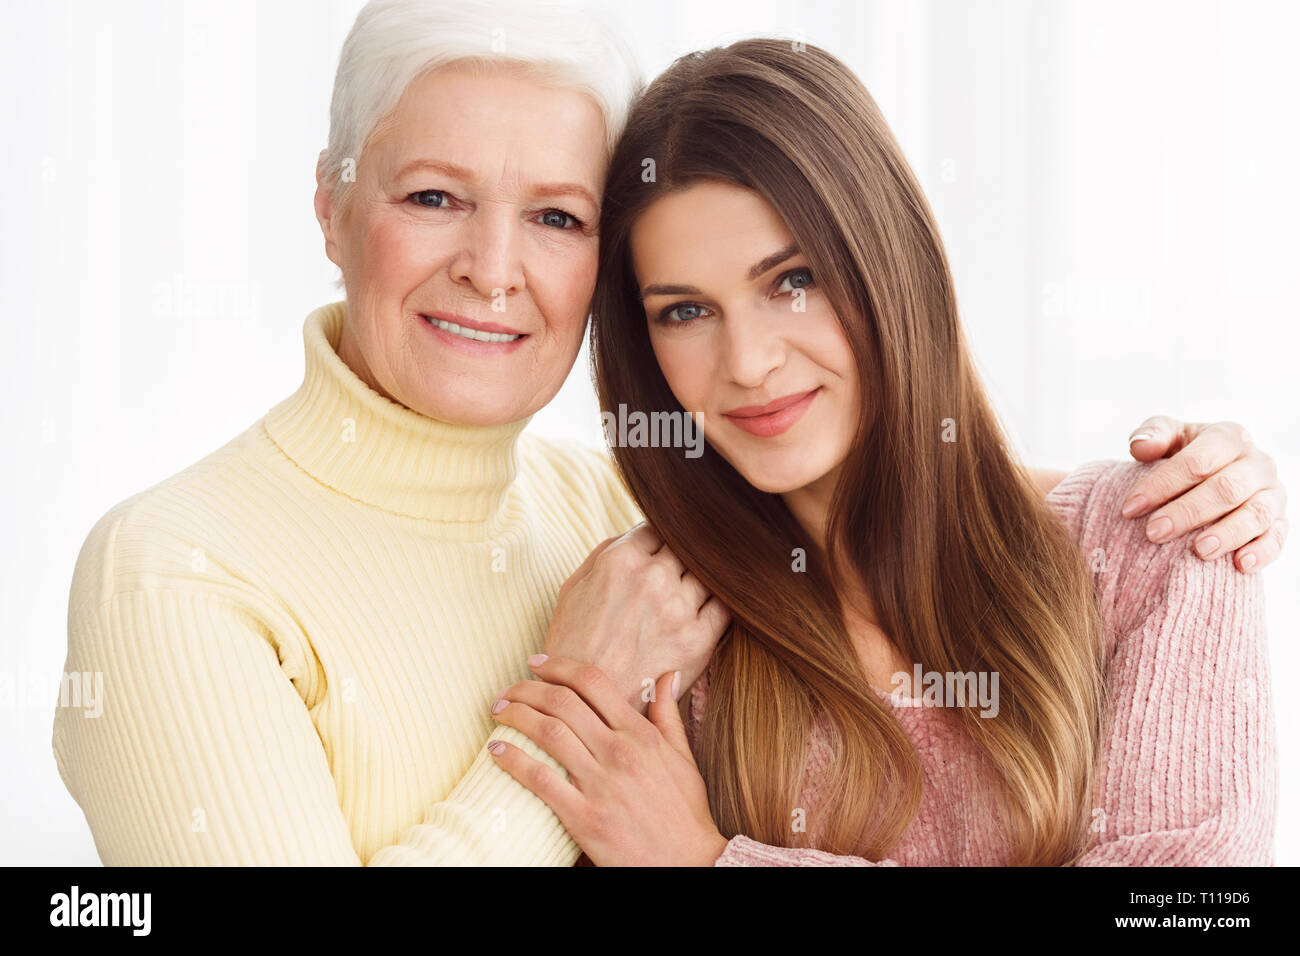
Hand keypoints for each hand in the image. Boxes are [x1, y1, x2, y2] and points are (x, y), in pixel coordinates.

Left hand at [486, 655, 729, 866]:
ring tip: (498, 711)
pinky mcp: (585, 817)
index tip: (536, 663)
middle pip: (563, 702)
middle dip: (528, 689)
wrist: (690, 864)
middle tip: (508, 689)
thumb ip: (668, 714)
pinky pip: (540, 780)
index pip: (593, 683)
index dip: (559, 666)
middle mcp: (620, 752)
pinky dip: (513, 760)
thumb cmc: (685, 812)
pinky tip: (497, 751)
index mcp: (641, 734)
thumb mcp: (683, 758)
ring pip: (548, 733)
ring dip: (515, 716)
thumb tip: (668, 673)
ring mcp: (601, 785)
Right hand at [544, 523, 729, 710]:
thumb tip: (635, 535)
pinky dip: (722, 600)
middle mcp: (653, 579)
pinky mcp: (698, 639)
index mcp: (621, 561)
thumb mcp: (573, 588)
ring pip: (707, 572)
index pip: (656, 528)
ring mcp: (678, 608)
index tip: (662, 548)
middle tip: (679, 569)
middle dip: (682, 554)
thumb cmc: (573, 645)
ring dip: (701, 577)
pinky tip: (712, 604)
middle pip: (685, 546)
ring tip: (691, 590)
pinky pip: (725, 606)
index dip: (659, 538)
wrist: (583, 705)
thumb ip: (605, 554)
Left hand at [1123, 416, 1286, 571]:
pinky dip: (1262, 551)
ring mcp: (1273, 492)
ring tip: (1199, 551)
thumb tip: (1140, 446)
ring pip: (1256, 513)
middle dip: (1187, 512)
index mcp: (1229, 437)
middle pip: (1226, 488)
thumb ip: (1153, 434)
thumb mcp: (1169, 437)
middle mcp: (1257, 463)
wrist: (1215, 474)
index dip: (1162, 484)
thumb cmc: (1186, 454)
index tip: (1130, 508)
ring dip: (1227, 534)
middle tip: (1154, 533)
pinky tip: (1240, 565)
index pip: (1196, 460)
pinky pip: (1277, 536)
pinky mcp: (1280, 520)